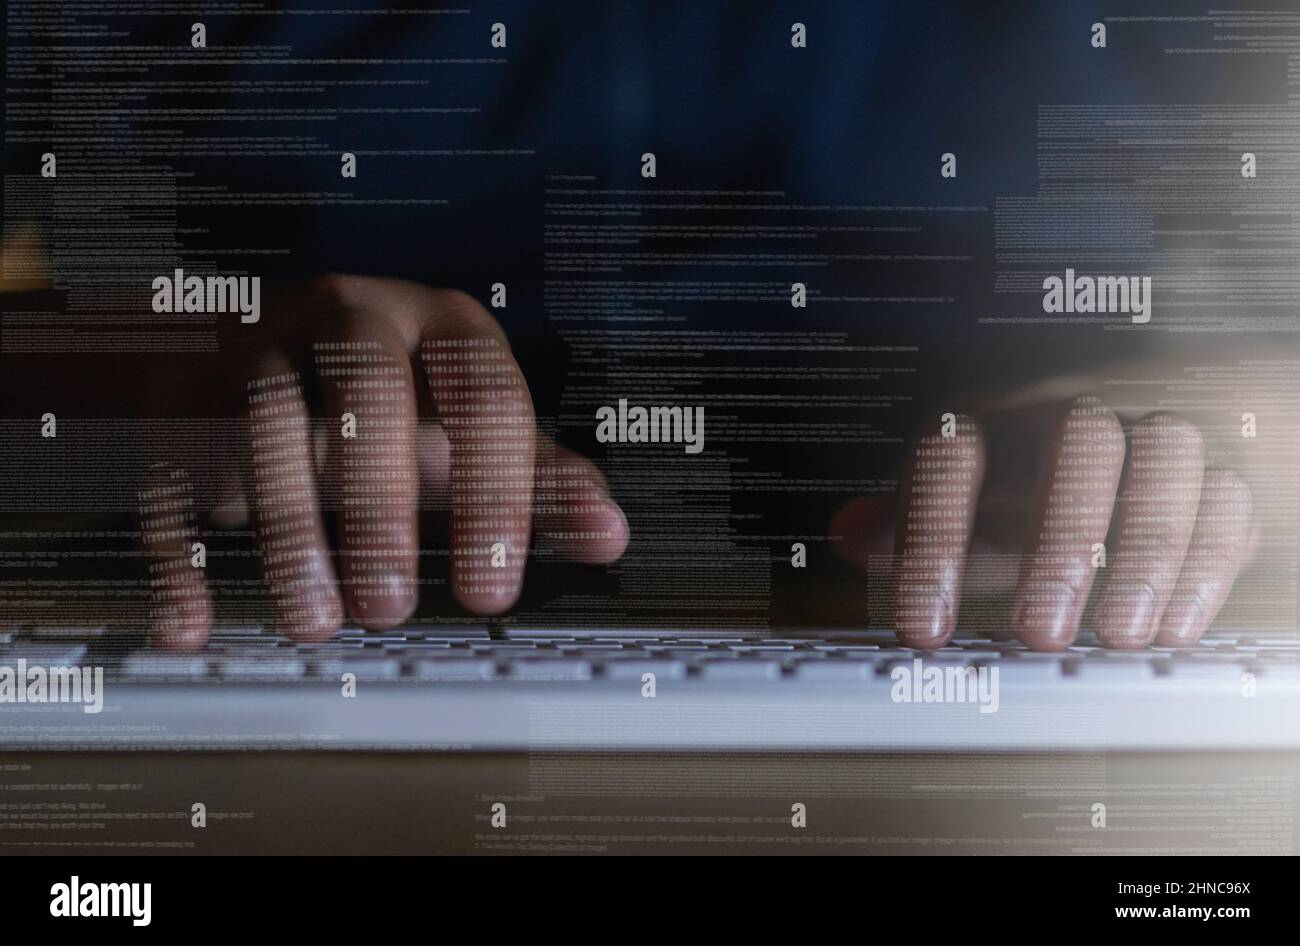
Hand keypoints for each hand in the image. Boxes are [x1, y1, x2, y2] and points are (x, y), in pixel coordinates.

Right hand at [134, 275, 628, 648]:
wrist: (263, 343)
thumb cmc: (392, 396)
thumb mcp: (468, 426)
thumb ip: (537, 478)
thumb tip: (611, 534)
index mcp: (440, 325)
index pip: (486, 395)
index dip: (495, 494)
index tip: (491, 591)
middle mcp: (350, 315)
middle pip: (366, 387)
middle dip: (380, 505)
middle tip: (391, 608)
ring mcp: (257, 345)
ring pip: (261, 418)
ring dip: (289, 529)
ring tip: (317, 623)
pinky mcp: (180, 394)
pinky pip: (166, 460)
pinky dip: (172, 548)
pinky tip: (190, 621)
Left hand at [831, 392, 1256, 650]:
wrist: (1137, 427)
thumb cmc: (1029, 478)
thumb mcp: (965, 498)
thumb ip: (909, 523)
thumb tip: (845, 535)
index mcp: (997, 416)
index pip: (953, 457)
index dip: (932, 541)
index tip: (921, 628)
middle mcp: (1078, 412)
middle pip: (1077, 446)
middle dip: (1061, 542)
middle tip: (1037, 633)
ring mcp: (1156, 432)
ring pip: (1167, 462)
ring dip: (1147, 551)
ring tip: (1119, 635)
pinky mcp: (1221, 470)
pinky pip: (1229, 501)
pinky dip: (1206, 567)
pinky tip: (1172, 628)